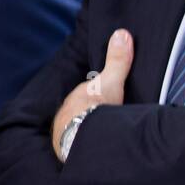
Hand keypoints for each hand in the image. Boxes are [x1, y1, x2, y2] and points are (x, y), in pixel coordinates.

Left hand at [51, 29, 133, 159]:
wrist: (83, 140)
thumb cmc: (96, 109)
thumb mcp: (111, 81)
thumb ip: (117, 60)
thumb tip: (121, 33)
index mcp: (75, 98)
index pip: (87, 94)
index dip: (98, 95)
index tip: (110, 98)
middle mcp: (65, 114)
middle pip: (80, 111)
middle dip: (91, 113)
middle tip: (109, 117)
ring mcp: (63, 134)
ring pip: (76, 128)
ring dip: (86, 131)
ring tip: (102, 135)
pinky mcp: (65, 151)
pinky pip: (75, 146)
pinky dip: (84, 145)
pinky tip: (94, 148)